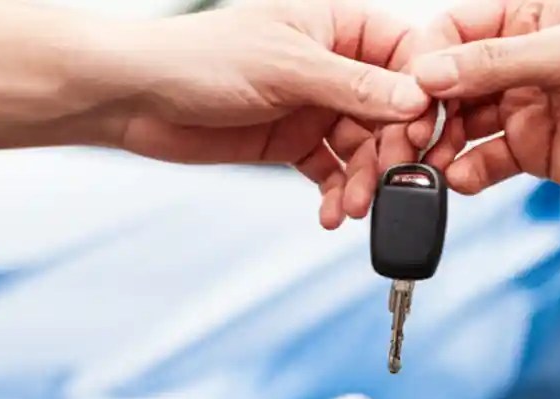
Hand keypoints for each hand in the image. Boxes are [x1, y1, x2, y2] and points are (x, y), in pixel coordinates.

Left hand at [103, 0, 430, 227]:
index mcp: (337, 24)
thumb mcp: (287, 67)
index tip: (421, 133)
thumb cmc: (201, 59)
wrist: (138, 98)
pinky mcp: (294, 142)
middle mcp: (333, 64)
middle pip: (391, 111)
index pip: (406, 54)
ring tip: (351, 208)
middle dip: (391, 151)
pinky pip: (333, 172)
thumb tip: (415, 100)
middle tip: (386, 183)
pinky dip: (336, 194)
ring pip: (365, 148)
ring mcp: (316, 105)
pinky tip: (331, 213)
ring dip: (364, 181)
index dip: (421, 95)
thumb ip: (354, 87)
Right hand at [406, 0, 559, 204]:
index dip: (428, 57)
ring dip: (439, 143)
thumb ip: (498, 62)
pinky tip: (459, 180)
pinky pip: (483, 160)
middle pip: (450, 78)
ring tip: (428, 162)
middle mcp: (521, 57)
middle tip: (409, 134)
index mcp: (532, 13)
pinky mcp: (530, 150)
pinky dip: (466, 172)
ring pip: (459, 122)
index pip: (457, 27)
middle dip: (425, 107)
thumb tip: (428, 72)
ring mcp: (523, 104)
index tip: (414, 89)